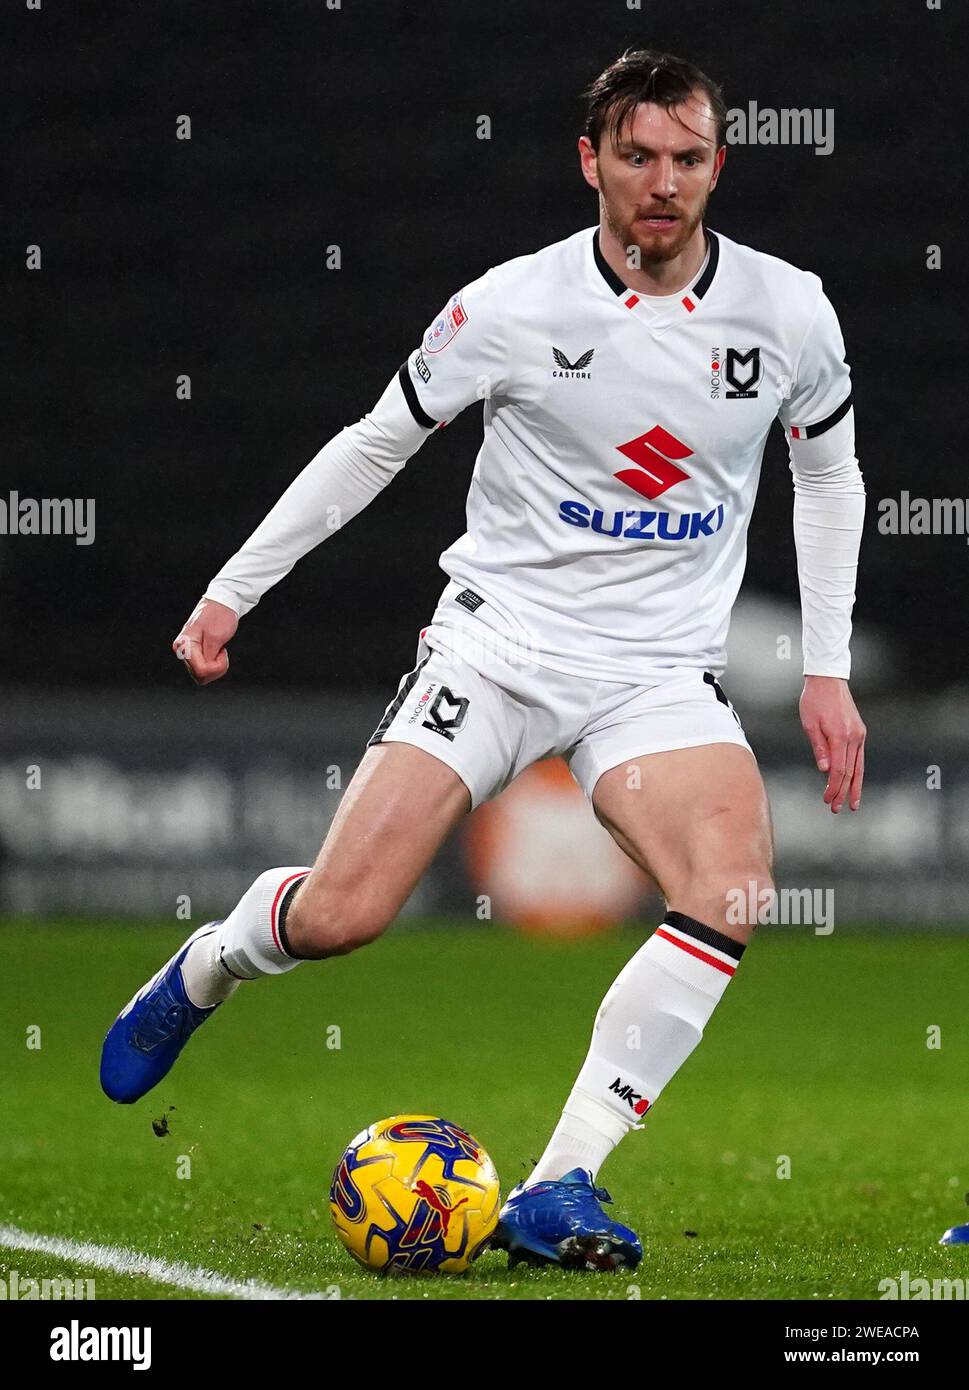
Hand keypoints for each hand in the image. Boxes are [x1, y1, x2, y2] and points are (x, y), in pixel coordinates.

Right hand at [172, 597, 237, 684]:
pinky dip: (216, 665)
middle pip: (201, 676)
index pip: (201, 671)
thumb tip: (202, 672)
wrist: (223, 603)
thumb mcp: (216, 637)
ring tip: (219, 650)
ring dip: (216, 666)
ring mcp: (188, 653)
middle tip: (222, 651)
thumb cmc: (220, 616)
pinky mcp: (195, 655)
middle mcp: (183, 650)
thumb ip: (208, 656)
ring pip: (202, 676)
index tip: (222, 651)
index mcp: (185, 644)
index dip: (216, 666)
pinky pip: (205, 670)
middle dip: (216, 668)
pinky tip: (218, 651)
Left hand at [799, 675, 865, 812]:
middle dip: (843, 793)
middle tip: (836, 809)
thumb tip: (824, 770)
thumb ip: (818, 748)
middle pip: (850, 772)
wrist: (828, 679)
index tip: (828, 800)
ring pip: (859, 767)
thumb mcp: (809, 724)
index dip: (834, 787)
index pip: (839, 770)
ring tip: (853, 804)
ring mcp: (859, 735)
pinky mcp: (859, 732)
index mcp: (840, 736)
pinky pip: (859, 757)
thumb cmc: (814, 700)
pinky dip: (858, 773)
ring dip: (855, 787)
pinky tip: (855, 783)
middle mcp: (854, 737)